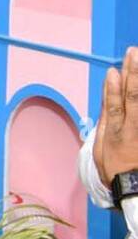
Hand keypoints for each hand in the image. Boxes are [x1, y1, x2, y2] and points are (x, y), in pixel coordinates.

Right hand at [95, 46, 137, 183]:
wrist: (135, 185)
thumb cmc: (116, 163)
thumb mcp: (103, 143)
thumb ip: (107, 114)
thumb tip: (108, 91)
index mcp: (117, 131)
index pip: (115, 105)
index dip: (114, 88)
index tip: (114, 70)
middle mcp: (133, 127)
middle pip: (134, 98)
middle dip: (134, 74)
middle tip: (134, 53)